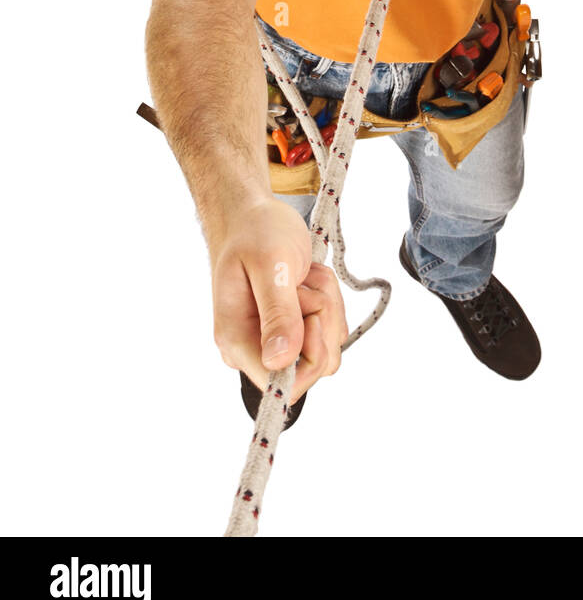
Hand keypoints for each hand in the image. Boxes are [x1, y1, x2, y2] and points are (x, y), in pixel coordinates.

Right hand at [209, 198, 348, 403]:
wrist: (251, 214)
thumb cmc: (256, 231)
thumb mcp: (271, 265)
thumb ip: (277, 314)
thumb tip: (279, 362)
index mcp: (237, 340)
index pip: (284, 385)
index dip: (310, 353)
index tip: (309, 311)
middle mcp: (251, 348)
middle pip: (313, 365)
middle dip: (323, 318)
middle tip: (303, 283)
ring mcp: (272, 340)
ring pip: (326, 346)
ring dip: (327, 304)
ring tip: (303, 276)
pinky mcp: (290, 330)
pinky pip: (328, 329)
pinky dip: (328, 299)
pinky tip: (307, 278)